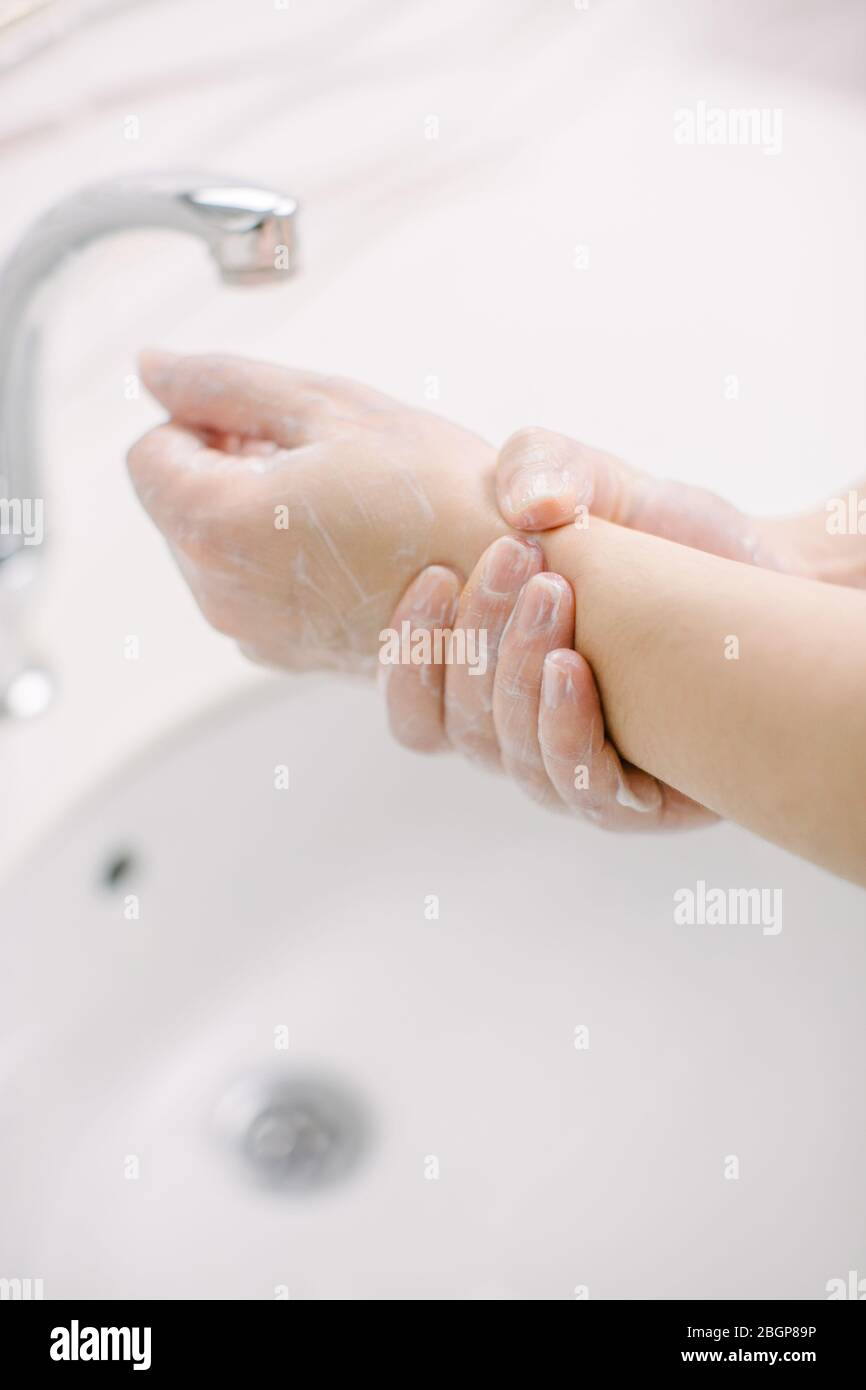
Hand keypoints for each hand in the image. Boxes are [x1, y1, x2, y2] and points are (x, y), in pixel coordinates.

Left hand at [127, 351, 507, 673]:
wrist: (522, 589)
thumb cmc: (443, 496)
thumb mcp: (333, 409)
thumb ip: (226, 384)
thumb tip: (151, 368)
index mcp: (218, 528)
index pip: (150, 453)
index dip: (205, 421)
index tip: (272, 423)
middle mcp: (222, 598)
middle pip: (175, 504)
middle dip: (227, 465)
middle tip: (321, 453)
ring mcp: (256, 637)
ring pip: (212, 547)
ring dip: (256, 509)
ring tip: (345, 497)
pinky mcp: (289, 655)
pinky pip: (253, 588)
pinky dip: (281, 556)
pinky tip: (351, 540)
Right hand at [385, 428, 853, 829]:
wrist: (759, 573)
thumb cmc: (658, 535)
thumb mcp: (589, 479)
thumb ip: (538, 466)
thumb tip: (525, 508)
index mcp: (486, 686)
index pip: (415, 712)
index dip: (407, 657)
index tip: (436, 578)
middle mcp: (522, 738)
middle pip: (457, 727)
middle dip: (474, 638)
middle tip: (518, 559)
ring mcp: (575, 773)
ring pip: (510, 758)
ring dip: (516, 673)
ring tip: (553, 593)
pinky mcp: (638, 798)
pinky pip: (580, 788)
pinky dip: (563, 730)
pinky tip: (576, 668)